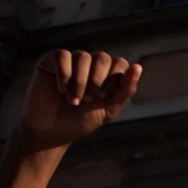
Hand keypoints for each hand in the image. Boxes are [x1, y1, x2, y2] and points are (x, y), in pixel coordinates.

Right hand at [21, 49, 141, 150]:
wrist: (51, 131)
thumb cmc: (81, 120)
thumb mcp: (109, 108)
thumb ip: (125, 89)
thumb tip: (138, 66)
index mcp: (106, 74)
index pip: (119, 63)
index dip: (113, 81)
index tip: (102, 98)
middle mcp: (89, 64)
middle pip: (103, 57)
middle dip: (97, 81)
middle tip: (89, 99)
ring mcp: (70, 61)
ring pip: (83, 56)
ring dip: (80, 82)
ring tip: (74, 100)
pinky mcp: (49, 60)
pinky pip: (62, 56)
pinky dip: (64, 75)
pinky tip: (61, 90)